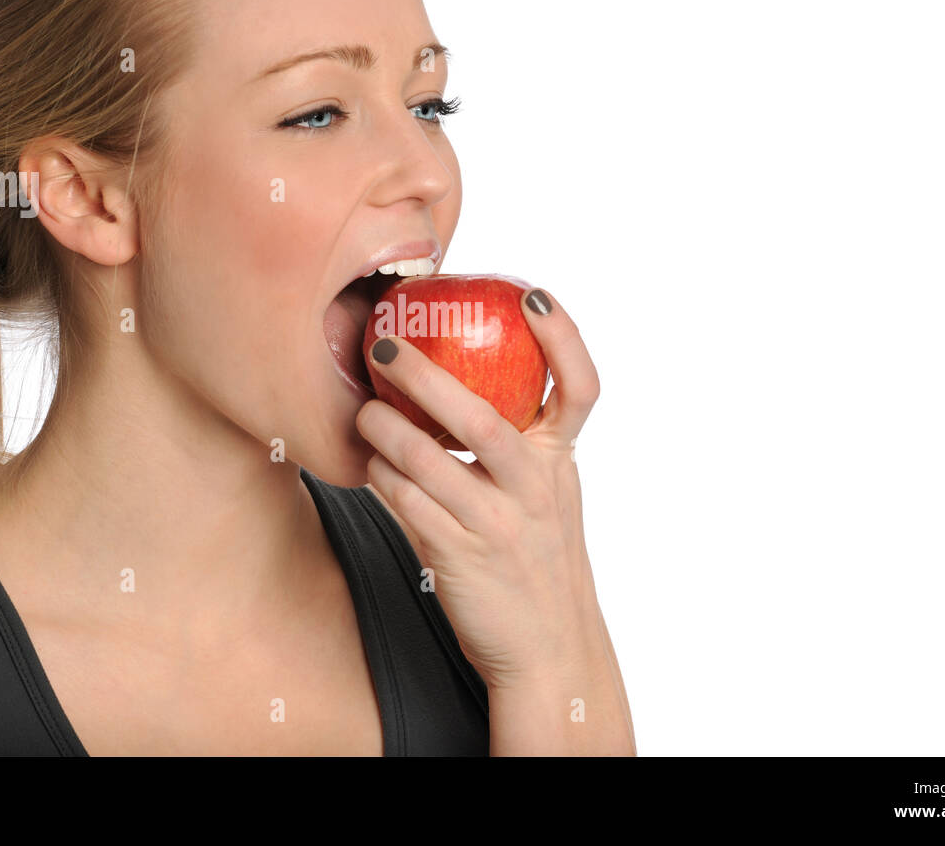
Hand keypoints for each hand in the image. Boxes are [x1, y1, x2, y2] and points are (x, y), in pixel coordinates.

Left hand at [355, 287, 603, 690]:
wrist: (549, 650)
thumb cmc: (537, 561)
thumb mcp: (550, 498)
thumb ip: (523, 449)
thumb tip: (460, 389)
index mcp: (562, 463)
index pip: (580, 389)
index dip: (564, 338)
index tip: (533, 295)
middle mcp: (537, 489)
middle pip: (483, 417)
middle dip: (427, 375)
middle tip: (386, 346)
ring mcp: (499, 525)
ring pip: (431, 462)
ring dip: (386, 428)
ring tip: (363, 408)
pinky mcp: (459, 558)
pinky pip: (408, 504)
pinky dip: (382, 478)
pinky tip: (367, 463)